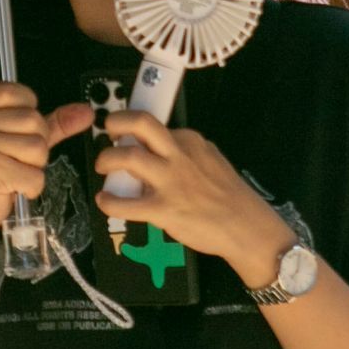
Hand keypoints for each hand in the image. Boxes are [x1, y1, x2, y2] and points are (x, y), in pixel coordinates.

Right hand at [0, 82, 90, 247]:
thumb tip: (85, 112)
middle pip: (35, 121)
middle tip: (15, 160)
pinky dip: (31, 187)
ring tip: (14, 173)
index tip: (18, 131)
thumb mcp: (22, 141)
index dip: (30, 112)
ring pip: (38, 148)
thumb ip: (54, 124)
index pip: (19, 92)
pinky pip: (34, 175)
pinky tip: (14, 187)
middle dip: (36, 147)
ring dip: (34, 168)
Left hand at [93, 110, 291, 284]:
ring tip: (103, 167)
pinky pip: (126, 204)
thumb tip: (158, 151)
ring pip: (128, 157)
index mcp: (190, 141)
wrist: (245, 226)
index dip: (133, 127)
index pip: (154, 124)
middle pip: (141, 123)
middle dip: (116, 122)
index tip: (124, 133)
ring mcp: (171, 182)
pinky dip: (109, 201)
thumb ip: (185, 152)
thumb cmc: (229, 195)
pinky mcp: (164, 210)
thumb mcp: (210, 159)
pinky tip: (105, 200)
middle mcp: (179, 155)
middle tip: (108, 131)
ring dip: (107, 159)